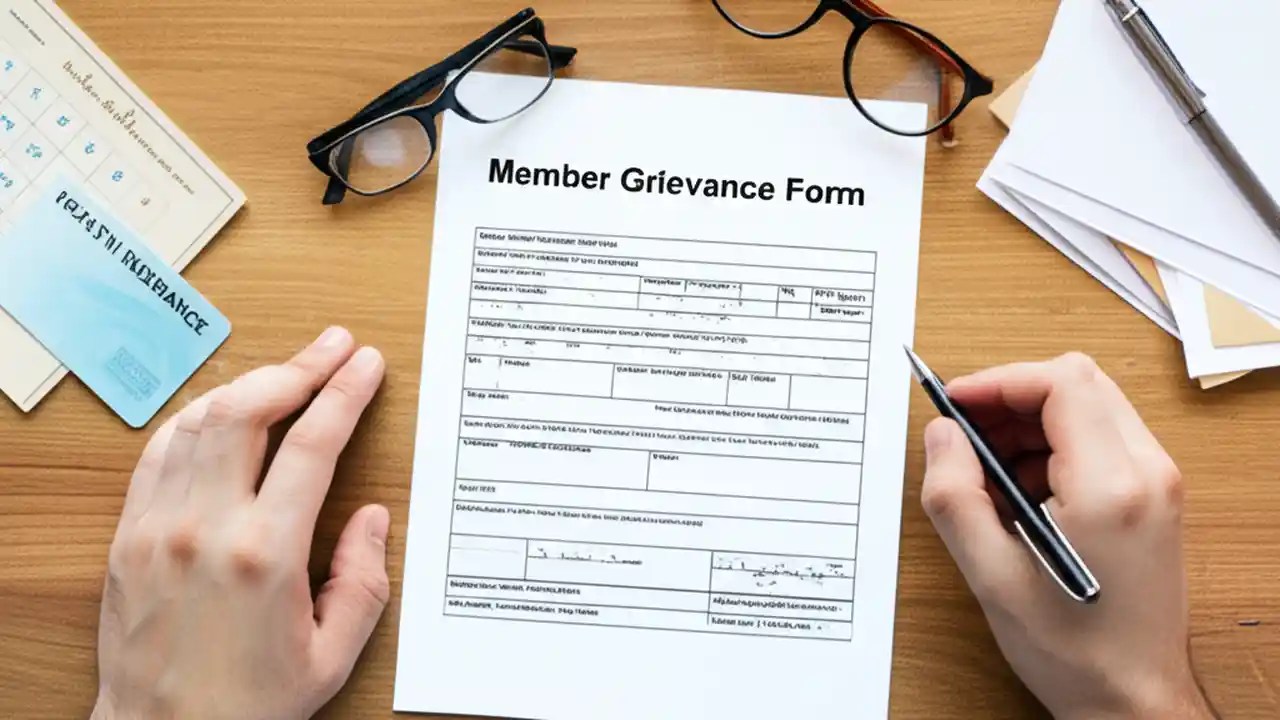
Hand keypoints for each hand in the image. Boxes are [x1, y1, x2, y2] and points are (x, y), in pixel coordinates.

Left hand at [93, 327, 388, 719]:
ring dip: (249, 385)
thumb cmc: (250, 704)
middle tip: (332, 346)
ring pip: (200, 420)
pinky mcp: (128, 536)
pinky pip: (159, 452)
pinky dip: (195, 419)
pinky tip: (223, 412)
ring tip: (286, 374)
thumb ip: (363, 579)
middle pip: (248, 408)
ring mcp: (158, 526)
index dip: (344, 392)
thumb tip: (370, 516)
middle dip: (298, 366)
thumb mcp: (333, 653)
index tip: (365, 364)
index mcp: (264, 554)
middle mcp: (205, 527)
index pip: (313, 443)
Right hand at [921, 353, 1214, 719]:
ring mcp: (1159, 483)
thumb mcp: (990, 575)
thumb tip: (942, 435)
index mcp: (1109, 488)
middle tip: (965, 433)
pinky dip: (1054, 446)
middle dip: (1011, 397)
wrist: (1133, 699)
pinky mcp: (1156, 496)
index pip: (1060, 383)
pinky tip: (1020, 491)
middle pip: (1077, 384)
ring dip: (1031, 423)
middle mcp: (1147, 473)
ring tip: (987, 471)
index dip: (998, 381)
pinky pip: (1102, 438)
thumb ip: (955, 495)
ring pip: (1090, 406)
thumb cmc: (1073, 651)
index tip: (956, 403)